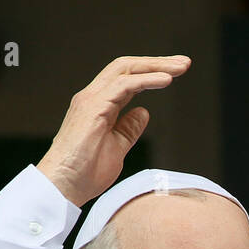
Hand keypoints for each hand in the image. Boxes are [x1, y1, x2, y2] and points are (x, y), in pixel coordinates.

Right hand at [35, 55, 190, 206]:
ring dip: (156, 66)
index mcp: (99, 104)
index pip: (127, 78)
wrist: (64, 186)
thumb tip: (143, 113)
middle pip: (127, 67)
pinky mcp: (93, 107)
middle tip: (184, 63)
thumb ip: (128, 129)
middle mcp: (94, 96)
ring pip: (125, 70)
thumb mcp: (117, 147)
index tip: (175, 73)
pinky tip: (165, 80)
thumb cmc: (85, 172)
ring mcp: (91, 100)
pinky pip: (123, 86)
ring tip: (180, 68)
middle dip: (157, 62)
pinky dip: (146, 80)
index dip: (151, 72)